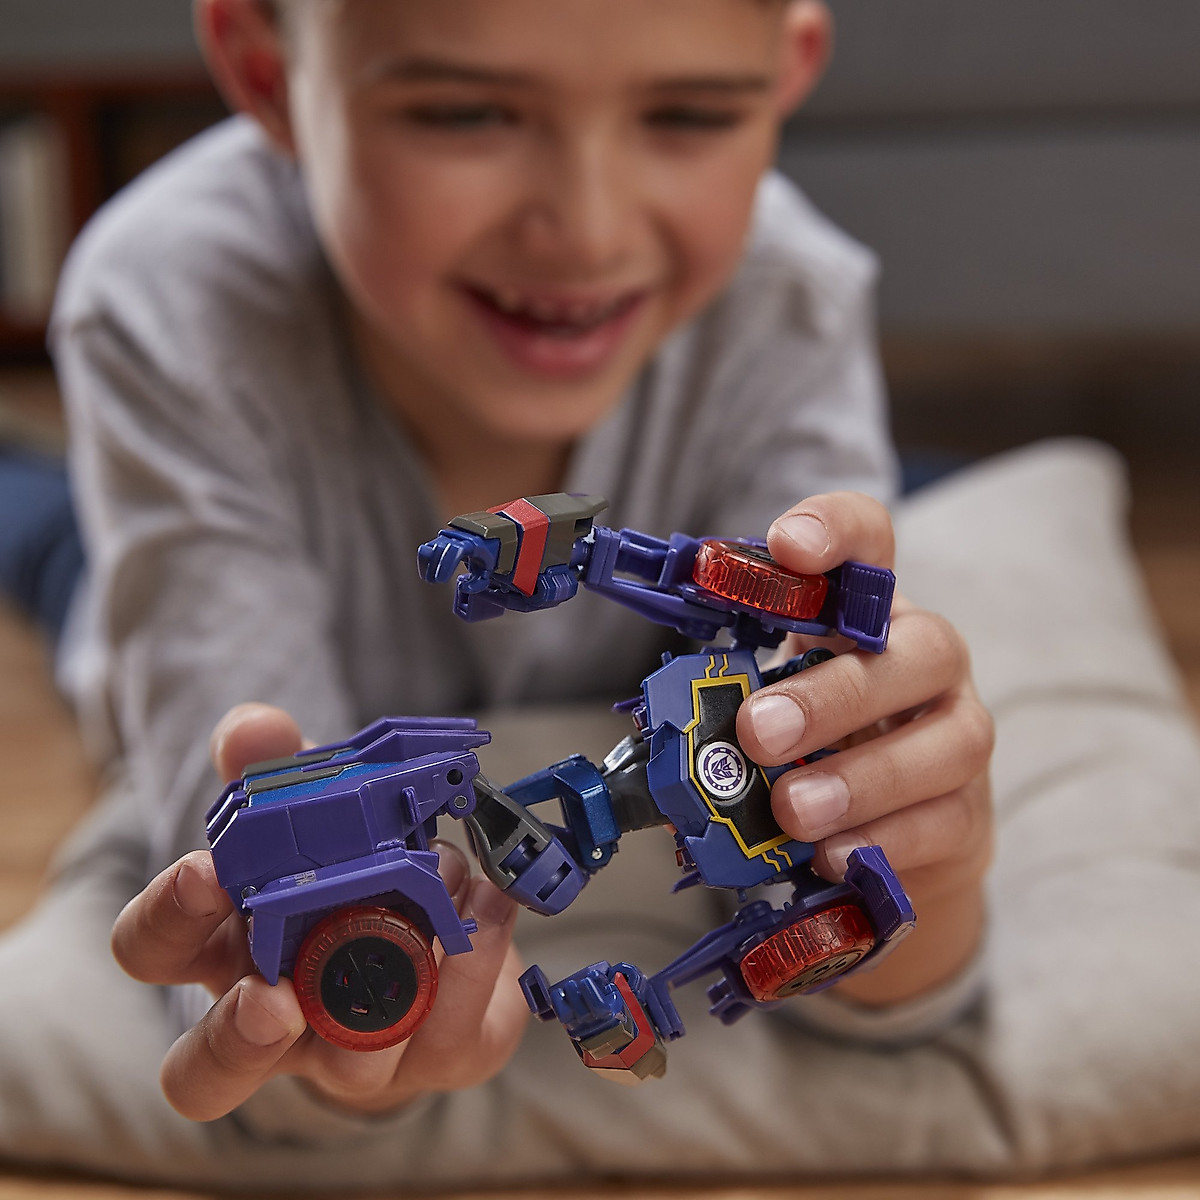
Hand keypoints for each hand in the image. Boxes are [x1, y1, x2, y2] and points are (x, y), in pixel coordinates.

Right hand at [111, 703, 527, 1120]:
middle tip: (275, 998)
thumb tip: (254, 730)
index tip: (205, 871)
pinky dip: (476, 960)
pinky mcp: (439, 1055)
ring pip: (352, 1066)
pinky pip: (452, 1033)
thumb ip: (280, 764)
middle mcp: (277, 1024)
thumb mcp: (317, 809)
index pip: (154, 952)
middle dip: (241, 1035)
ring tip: (437, 880)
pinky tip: (491, 898)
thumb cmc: (356, 872)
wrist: (445, 928)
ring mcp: (355, 1060)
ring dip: (396, 975)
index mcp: (225, 947)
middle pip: (213, 1067)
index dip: (166, 919)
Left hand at [736, 493, 994, 1005]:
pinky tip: (829, 854)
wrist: (887, 832)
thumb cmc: (813, 746)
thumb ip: (736, 692)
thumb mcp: (771, 701)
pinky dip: (882, 841)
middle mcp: (931, 663)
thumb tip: (677, 718)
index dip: (836, 530)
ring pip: (951, 743)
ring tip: (791, 810)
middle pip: (924, 650)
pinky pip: (944, 824)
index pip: (870, 540)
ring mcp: (962, 736)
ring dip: (861, 780)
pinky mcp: (969, 815)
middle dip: (837, 695)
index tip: (788, 545)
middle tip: (760, 733)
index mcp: (872, 614)